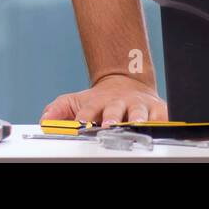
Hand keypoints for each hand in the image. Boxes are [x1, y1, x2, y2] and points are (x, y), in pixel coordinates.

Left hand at [38, 74, 168, 125]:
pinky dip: (163, 121)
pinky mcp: (158, 109)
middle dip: (111, 119)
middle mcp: (119, 103)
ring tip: (135, 126)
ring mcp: (139, 106)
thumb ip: (58, 110)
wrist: (125, 81)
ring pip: (140, 114)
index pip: (87, 112)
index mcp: (97, 102)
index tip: (79, 125)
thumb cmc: (100, 99)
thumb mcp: (76, 101)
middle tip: (107, 126)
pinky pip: (163, 116)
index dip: (83, 119)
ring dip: (137, 120)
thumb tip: (44, 121)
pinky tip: (160, 127)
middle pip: (115, 111)